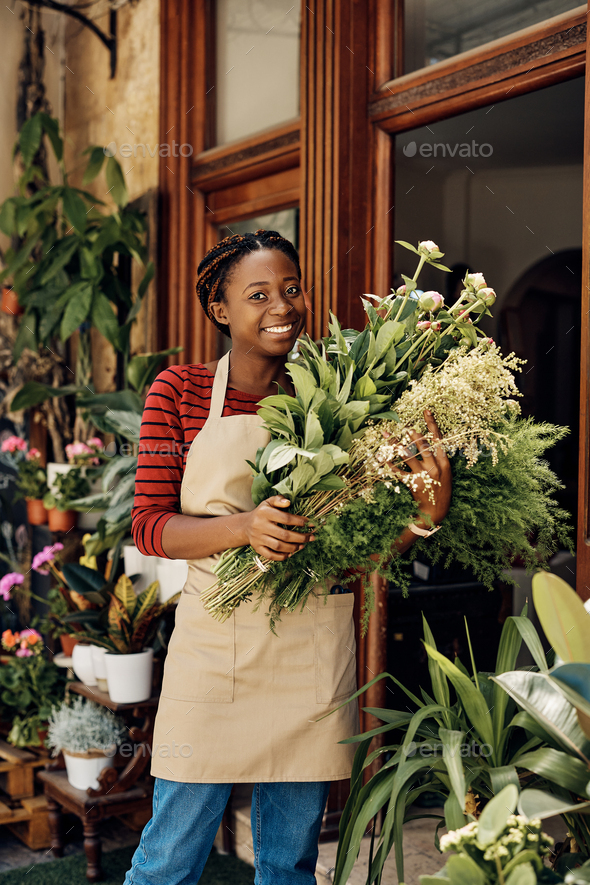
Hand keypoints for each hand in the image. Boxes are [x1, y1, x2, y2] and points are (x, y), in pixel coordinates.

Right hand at [243, 496, 313, 560]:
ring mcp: (258, 538)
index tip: (309, 523)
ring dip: (293, 547)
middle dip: (300, 538)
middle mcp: (260, 526)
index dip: (299, 521)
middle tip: (311, 537)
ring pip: (278, 546)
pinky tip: (290, 554)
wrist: (246, 525)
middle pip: (284, 535)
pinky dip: (281, 557)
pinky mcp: (257, 548)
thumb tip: (288, 502)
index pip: (285, 518)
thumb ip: (278, 500)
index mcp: (265, 513)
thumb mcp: (268, 502)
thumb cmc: (262, 513)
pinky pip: (270, 555)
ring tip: (302, 545)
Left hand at [392, 410, 451, 527]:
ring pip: (408, 457)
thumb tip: (426, 440)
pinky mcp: (413, 484)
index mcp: (444, 463)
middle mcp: (434, 467)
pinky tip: (383, 458)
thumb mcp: (445, 473)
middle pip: (422, 446)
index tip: (426, 411)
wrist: (436, 512)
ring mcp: (423, 476)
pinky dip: (390, 465)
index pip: (438, 439)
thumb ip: (437, 458)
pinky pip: (399, 472)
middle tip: (405, 427)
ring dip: (397, 446)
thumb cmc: (440, 490)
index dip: (432, 424)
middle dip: (413, 435)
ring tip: (388, 437)